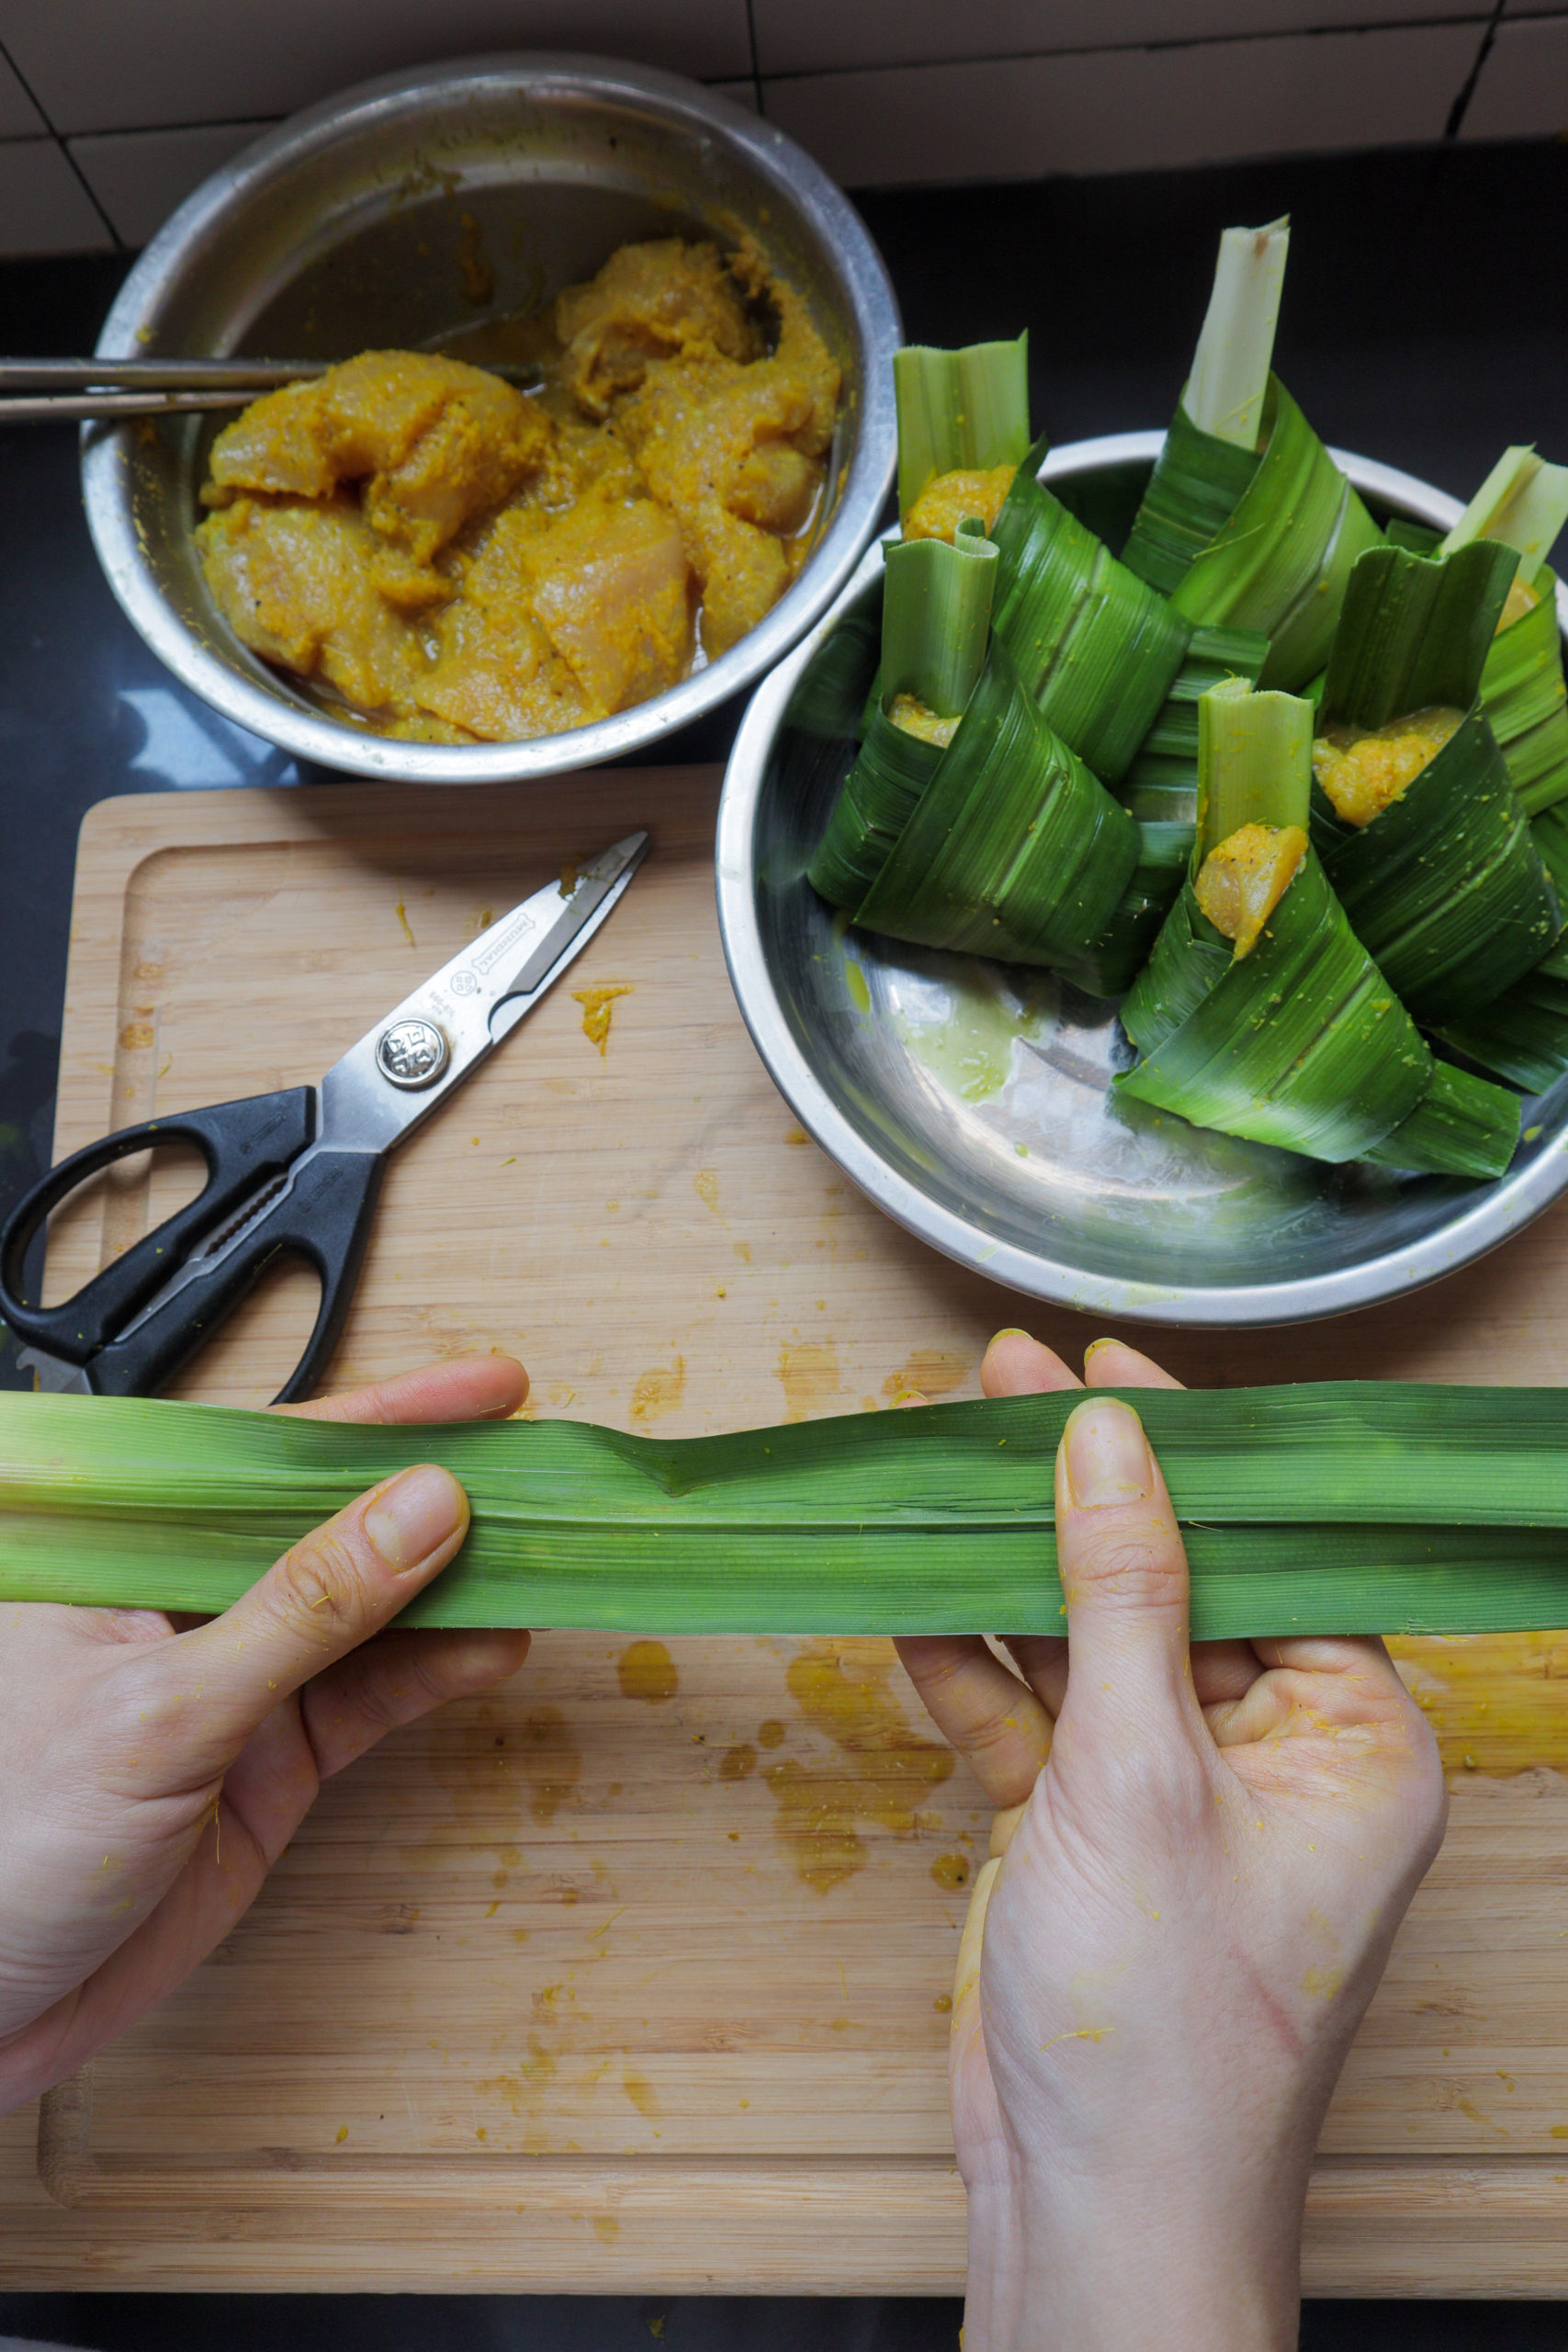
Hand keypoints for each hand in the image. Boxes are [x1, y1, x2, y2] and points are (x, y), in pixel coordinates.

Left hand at [0, 1354, 530, 2112]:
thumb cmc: (3, 1845)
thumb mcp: (162, 1711)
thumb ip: (304, 1609)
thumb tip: (423, 1508)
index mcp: (121, 1550)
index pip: (265, 1454)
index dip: (381, 1416)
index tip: (483, 1389)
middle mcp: (181, 1600)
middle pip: (333, 1521)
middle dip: (438, 1493)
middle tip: (541, 1469)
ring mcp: (233, 1680)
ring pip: (369, 1608)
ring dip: (455, 1587)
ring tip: (542, 1558)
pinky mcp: (270, 1761)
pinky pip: (371, 1696)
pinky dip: (437, 1672)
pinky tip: (495, 1644)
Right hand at [897, 1333, 1447, 2351]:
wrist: (1087, 2208)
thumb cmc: (1163, 2025)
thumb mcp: (1140, 1772)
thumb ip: (1121, 1594)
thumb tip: (1109, 1436)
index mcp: (1353, 1740)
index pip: (1271, 1550)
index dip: (1188, 1451)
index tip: (1101, 1361)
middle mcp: (1275, 1759)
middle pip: (1171, 1583)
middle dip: (1080, 1496)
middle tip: (998, 1387)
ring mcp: (1172, 1797)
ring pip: (1088, 1644)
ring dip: (1012, 1573)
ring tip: (941, 1468)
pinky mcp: (1086, 1834)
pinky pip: (1029, 1720)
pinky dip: (970, 1669)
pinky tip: (913, 1602)